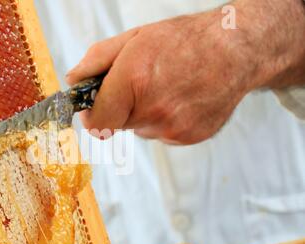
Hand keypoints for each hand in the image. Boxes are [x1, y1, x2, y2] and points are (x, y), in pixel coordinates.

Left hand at [66, 0, 304, 144]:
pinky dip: (163, 119)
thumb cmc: (184, 40)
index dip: (90, 114)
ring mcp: (172, 128)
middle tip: (138, 83)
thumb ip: (97, 61)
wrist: (237, 51)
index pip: (95, 122)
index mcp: (134, 81)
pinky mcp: (188, 138)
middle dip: (119, 106)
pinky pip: (160, 133)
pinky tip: (180, 98)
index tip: (93, 104)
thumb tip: (73, 82)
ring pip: (139, 129)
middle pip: (116, 124)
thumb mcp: (135, 39)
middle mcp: (153, 110)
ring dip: (143, 113)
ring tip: (166, 87)